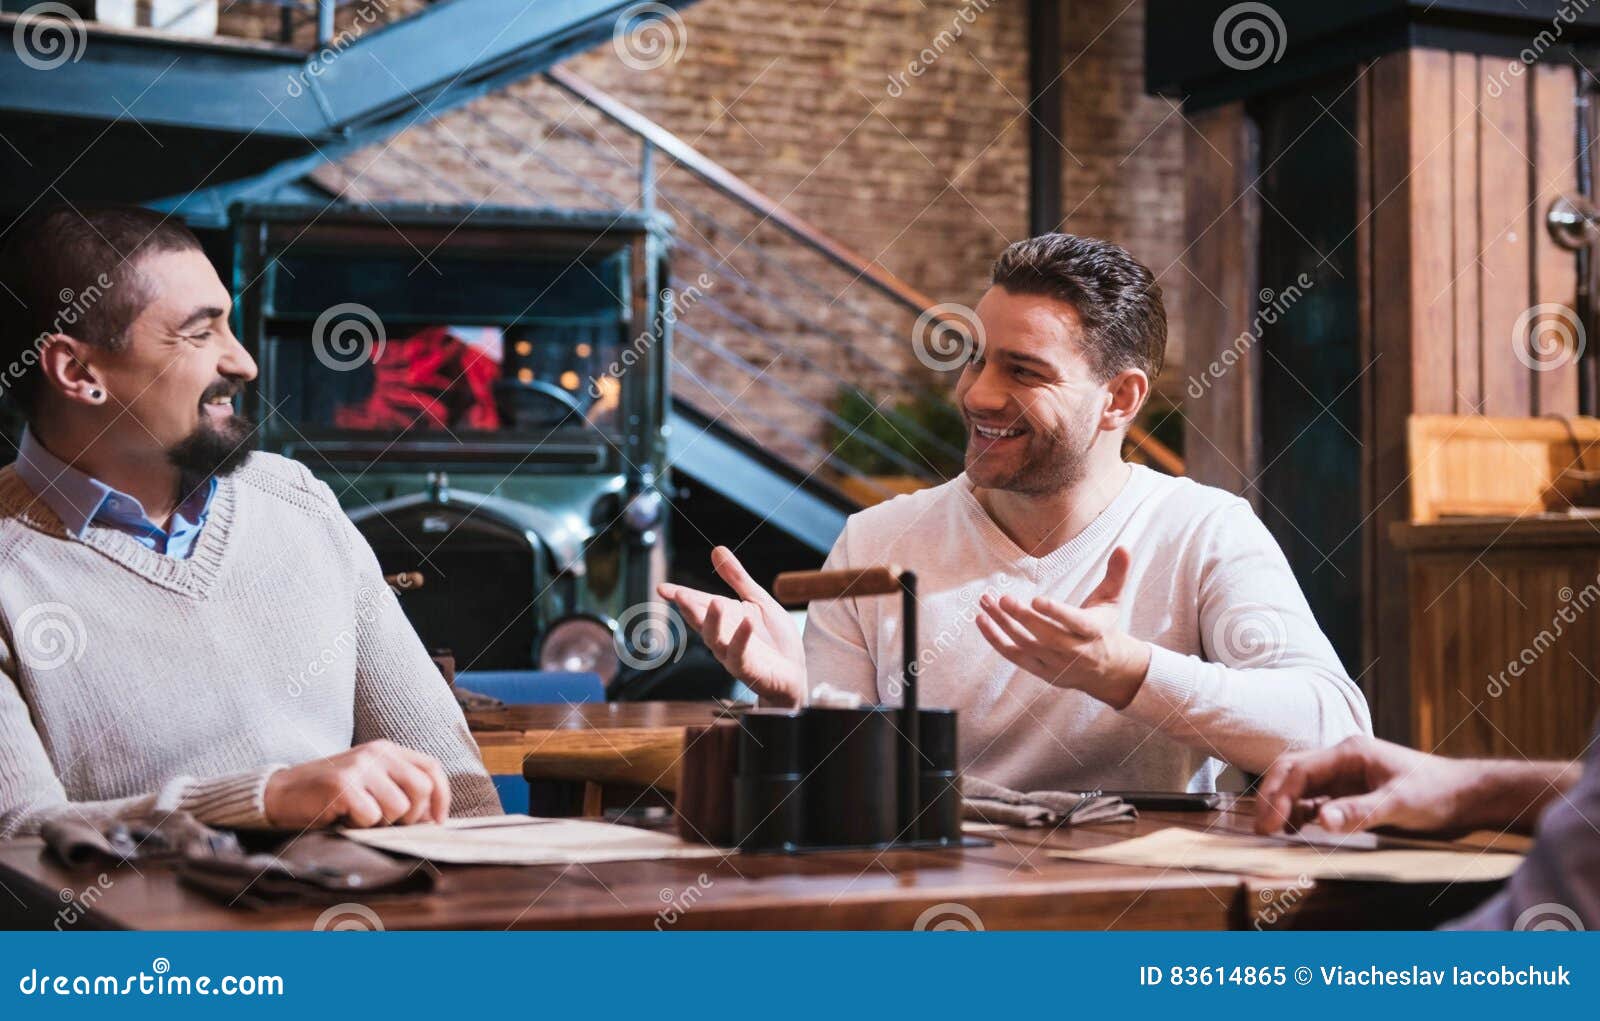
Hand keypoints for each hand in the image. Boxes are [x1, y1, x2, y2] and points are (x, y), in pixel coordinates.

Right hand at [263, 740, 450, 827]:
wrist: (282, 793)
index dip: (442, 797)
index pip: (431, 769)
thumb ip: (400, 790)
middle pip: (421, 789)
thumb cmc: (332, 795)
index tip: (438, 821)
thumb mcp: (371, 783)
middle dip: (411, 815)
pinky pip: (371, 817)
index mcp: (388, 750)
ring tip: (358, 816)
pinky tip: (343, 818)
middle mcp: (377, 753)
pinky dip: (360, 826)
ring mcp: (360, 767)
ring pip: (398, 807)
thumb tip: (434, 818)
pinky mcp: (343, 786)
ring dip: (381, 823)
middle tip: (388, 822)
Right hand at [657, 546, 806, 706]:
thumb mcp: (757, 600)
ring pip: (714, 639)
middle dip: (689, 608)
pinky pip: (740, 654)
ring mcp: (732, 653)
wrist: (794, 672)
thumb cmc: (775, 639)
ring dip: (712, 622)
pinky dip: (742, 638)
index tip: (662, 588)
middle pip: (700, 621)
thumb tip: (716, 549)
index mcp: (724, 617)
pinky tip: (747, 621)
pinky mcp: (748, 669)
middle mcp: (723, 635)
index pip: (697, 603)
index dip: (680, 596)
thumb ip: (737, 578)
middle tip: (679, 594)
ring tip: (715, 602)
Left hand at [975, 547, 1150, 706]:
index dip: (1056, 613)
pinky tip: (981, 620)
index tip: (1037, 600)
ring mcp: (1055, 664)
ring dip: (1002, 624)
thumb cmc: (1105, 628)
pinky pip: (1013, 656)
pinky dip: (995, 640)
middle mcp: (1074, 651)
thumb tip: (1124, 547)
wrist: (1107, 671)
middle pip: (1045, 636)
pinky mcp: (1040, 670)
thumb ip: (1117, 574)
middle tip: (1003, 598)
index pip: (1074, 623)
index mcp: (1093, 631)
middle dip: (1023, 618)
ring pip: (1025, 644)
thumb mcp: (1113, 601)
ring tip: (986, 601)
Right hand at [1254, 735, 1480, 835]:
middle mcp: (1342, 759)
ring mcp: (1345, 775)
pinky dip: (1300, 812)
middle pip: (1292, 772)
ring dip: (1283, 805)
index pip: (1299, 770)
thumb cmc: (1437, 792)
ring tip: (1271, 831)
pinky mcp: (1351, 791)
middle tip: (1260, 829)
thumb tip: (1321, 823)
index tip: (1268, 824)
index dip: (1278, 796)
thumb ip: (1359, 812)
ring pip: (1300, 785)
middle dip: (1272, 797)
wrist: (1466, 795)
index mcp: (1349, 753)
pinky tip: (1295, 829)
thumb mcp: (1400, 804)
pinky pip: (1316, 799)